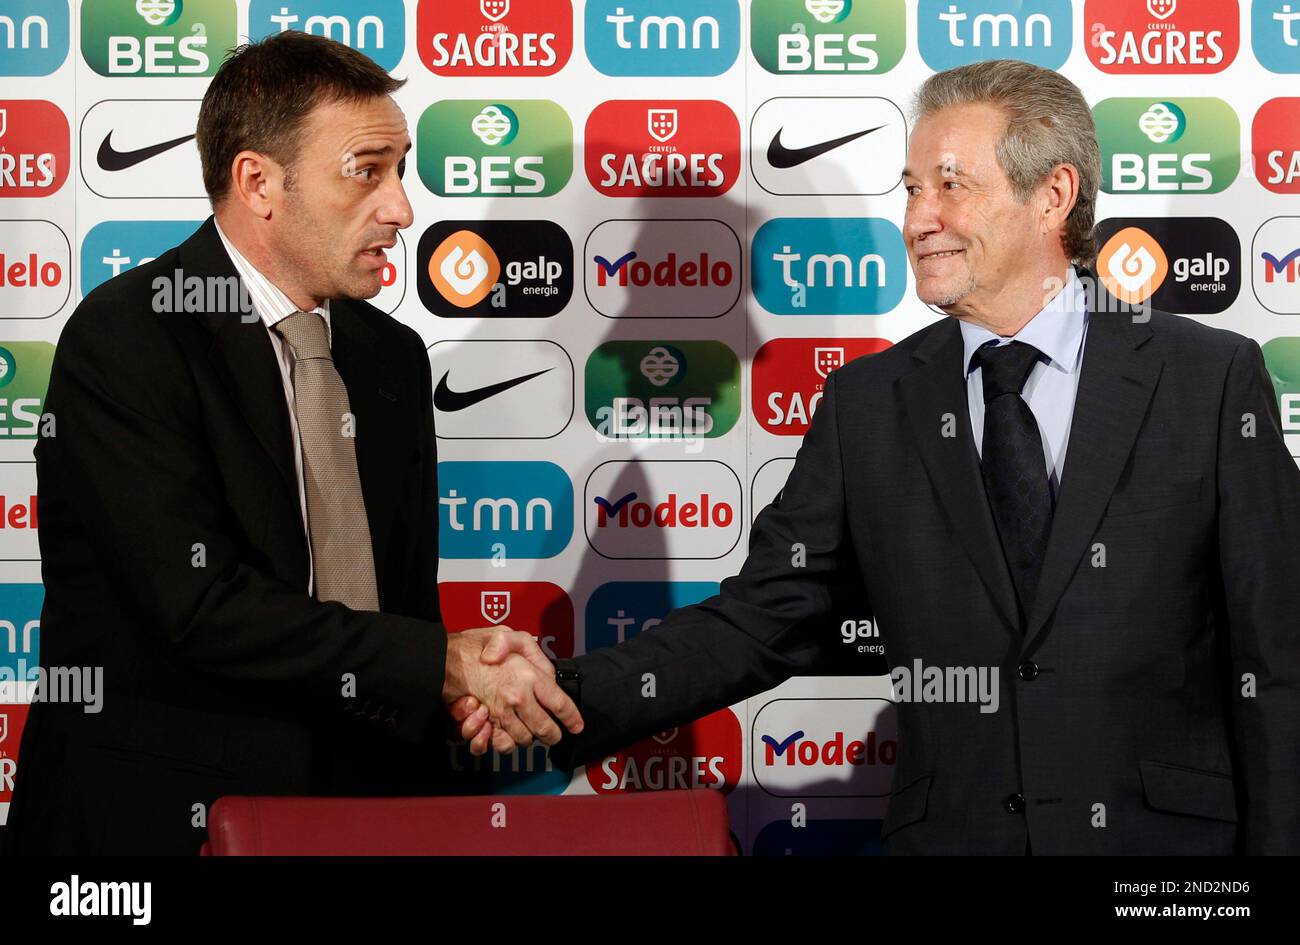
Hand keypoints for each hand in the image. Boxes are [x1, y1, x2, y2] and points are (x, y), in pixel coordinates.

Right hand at [443, 627, 581, 753]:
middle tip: (554, 734)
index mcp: (529, 676)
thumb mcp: (505, 632)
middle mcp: (518, 698)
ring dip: (528, 738)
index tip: (577, 725)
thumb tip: (538, 668)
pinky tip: (504, 734)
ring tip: (530, 732)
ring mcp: (500, 714)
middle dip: (552, 734)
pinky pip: (499, 744)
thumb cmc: (473, 645)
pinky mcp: (484, 724)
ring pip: (524, 739)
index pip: (559, 703)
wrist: (442, 660)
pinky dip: (503, 743)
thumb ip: (526, 645)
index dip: (571, 717)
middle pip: (545, 728)